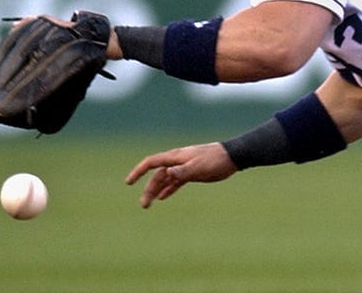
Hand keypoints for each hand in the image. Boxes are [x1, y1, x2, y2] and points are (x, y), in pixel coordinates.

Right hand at [124, 143, 238, 207]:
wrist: (232, 157)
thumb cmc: (215, 159)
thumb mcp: (199, 167)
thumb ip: (183, 171)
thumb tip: (167, 173)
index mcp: (176, 157)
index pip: (151, 162)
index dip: (139, 171)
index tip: (129, 182)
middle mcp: (177, 162)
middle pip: (157, 175)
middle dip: (148, 189)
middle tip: (144, 205)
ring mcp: (184, 167)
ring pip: (166, 180)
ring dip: (156, 191)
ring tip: (149, 204)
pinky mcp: (192, 173)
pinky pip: (176, 181)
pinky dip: (169, 189)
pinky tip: (163, 198)